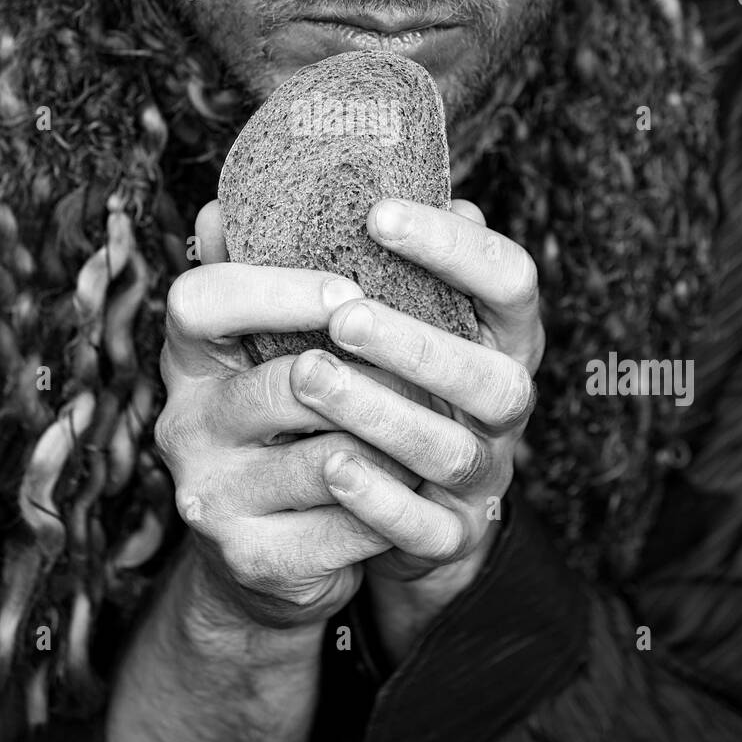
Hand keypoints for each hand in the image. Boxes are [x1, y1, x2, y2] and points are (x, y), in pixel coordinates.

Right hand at [155, 209, 416, 629]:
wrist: (270, 560)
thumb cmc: (292, 425)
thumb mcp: (281, 344)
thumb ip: (297, 271)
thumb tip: (341, 196)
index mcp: (189, 355)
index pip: (198, 299)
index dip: (278, 289)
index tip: (351, 289)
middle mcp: (184, 421)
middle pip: (285, 382)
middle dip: (376, 374)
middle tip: (429, 364)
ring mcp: (211, 496)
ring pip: (330, 459)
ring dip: (399, 439)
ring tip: (444, 423)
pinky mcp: (253, 559)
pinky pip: (347, 528)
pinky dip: (396, 504)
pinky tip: (421, 487)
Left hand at [288, 198, 542, 618]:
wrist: (394, 499)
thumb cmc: (378, 374)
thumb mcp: (371, 314)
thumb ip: (326, 258)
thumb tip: (233, 206)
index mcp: (498, 333)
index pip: (509, 278)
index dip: (456, 246)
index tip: (378, 213)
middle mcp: (502, 400)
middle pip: (491, 374)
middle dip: (416, 342)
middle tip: (342, 314)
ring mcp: (483, 473)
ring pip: (453, 450)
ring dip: (383, 413)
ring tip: (309, 378)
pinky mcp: (451, 535)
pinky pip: (426, 526)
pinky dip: (381, 500)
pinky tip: (332, 465)